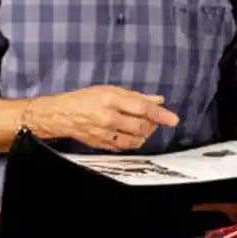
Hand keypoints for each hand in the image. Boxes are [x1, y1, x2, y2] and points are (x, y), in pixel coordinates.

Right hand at [23, 86, 179, 150]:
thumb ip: (136, 96)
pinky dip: (133, 142)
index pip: (142, 107)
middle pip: (141, 126)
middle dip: (152, 125)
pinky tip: (131, 135)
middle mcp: (109, 117)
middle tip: (154, 121)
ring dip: (144, 135)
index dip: (160, 114)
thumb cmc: (87, 99)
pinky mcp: (102, 144)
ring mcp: (105, 133)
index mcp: (111, 99)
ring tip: (142, 127)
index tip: (173, 120)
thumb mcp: (111, 90)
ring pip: (135, 140)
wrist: (63, 114)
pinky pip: (124, 147)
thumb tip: (158, 100)